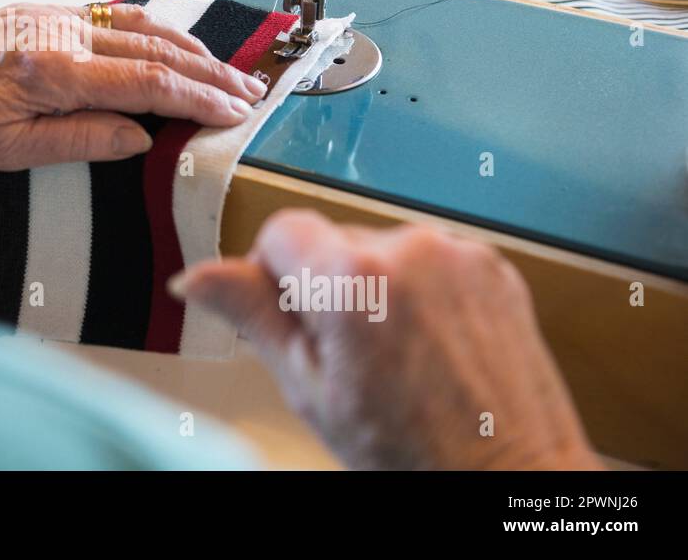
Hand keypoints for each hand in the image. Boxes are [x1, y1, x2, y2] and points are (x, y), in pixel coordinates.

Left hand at [0, 2, 265, 184]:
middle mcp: (56, 32)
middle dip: (209, 71)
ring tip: (226, 70)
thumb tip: (143, 135)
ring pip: (137, 25)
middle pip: (154, 48)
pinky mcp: (38, 12)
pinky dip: (152, 30)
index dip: (199, 97)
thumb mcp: (6, 152)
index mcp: (50, 70)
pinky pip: (110, 16)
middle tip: (252, 92)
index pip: (147, 82)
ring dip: (189, 46)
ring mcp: (48, 16)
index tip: (236, 111)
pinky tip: (171, 42)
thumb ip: (81, 139)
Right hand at [171, 209, 601, 469]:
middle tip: (343, 354)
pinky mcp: (491, 265)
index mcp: (351, 278)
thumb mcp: (309, 390)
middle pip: (332, 239)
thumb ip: (252, 317)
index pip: (280, 229)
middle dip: (326, 285)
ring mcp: (456, 254)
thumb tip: (198, 278)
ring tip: (394, 355)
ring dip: (376, 286)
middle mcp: (408, 249)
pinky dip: (421, 291)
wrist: (508, 478)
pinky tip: (428, 345)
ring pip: (381, 249)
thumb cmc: (413, 452)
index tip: (285, 312)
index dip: (271, 272)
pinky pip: (430, 259)